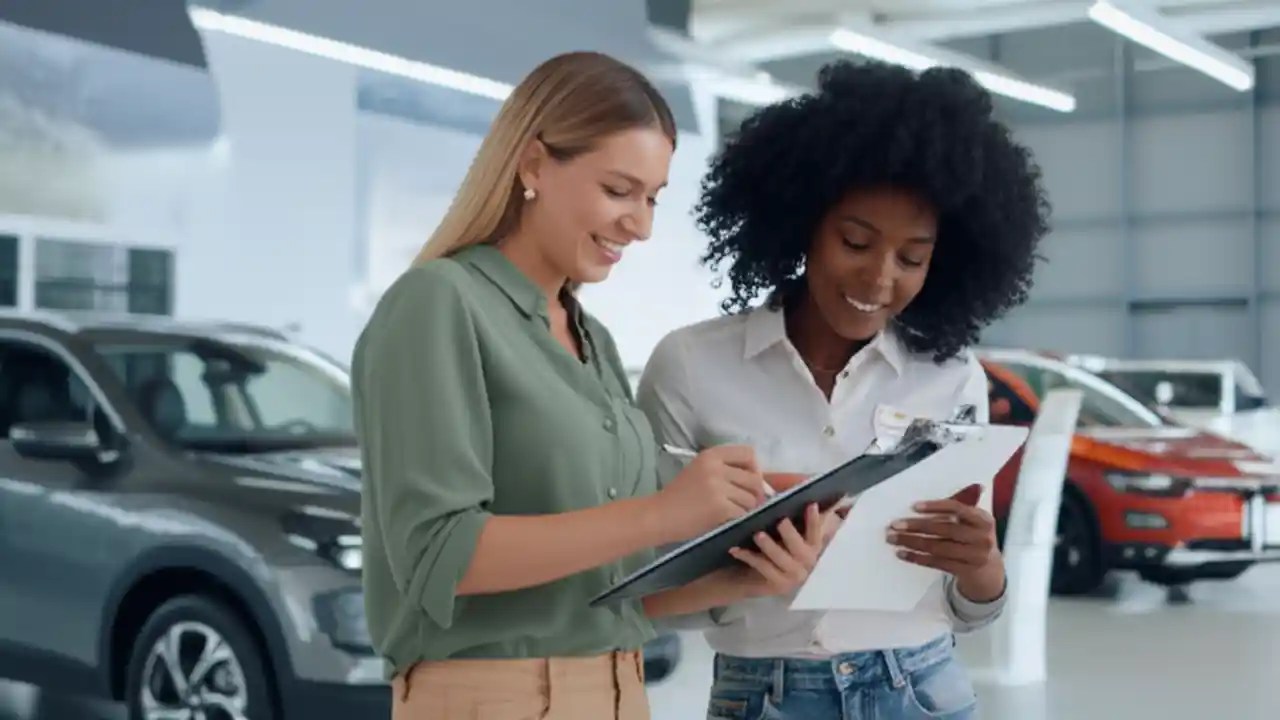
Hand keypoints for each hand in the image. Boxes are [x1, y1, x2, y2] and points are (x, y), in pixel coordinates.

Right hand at [651, 444, 767, 541]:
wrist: (659, 515)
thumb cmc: (678, 496)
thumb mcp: (699, 471)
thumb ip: (725, 469)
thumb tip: (759, 478)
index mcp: (711, 455)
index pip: (748, 453)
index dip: (753, 468)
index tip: (746, 481)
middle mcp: (716, 467)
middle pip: (754, 478)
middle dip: (754, 493)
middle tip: (744, 502)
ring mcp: (718, 487)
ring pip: (751, 498)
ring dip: (746, 508)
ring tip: (732, 512)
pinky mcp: (720, 507)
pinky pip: (743, 512)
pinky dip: (738, 519)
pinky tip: (726, 520)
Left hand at [725, 503, 843, 598]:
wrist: (743, 574)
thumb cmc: (763, 542)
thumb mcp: (775, 520)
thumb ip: (787, 503)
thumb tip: (801, 479)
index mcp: (811, 545)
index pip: (817, 532)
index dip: (815, 520)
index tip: (811, 504)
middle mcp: (807, 562)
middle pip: (803, 549)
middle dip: (791, 534)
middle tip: (781, 521)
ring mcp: (794, 577)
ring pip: (784, 560)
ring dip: (771, 547)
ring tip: (758, 534)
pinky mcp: (777, 586)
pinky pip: (764, 569)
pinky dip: (750, 557)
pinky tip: (737, 548)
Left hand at [886, 484, 1005, 601]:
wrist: (989, 571)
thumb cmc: (974, 540)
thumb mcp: (973, 524)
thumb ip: (954, 514)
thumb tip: (917, 507)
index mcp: (983, 520)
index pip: (957, 508)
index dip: (935, 507)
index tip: (913, 507)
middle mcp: (982, 537)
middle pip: (944, 529)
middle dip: (916, 526)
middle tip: (894, 525)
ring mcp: (975, 556)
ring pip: (937, 547)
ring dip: (911, 542)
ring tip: (892, 538)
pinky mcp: (965, 571)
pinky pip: (936, 562)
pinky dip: (917, 558)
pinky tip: (902, 553)